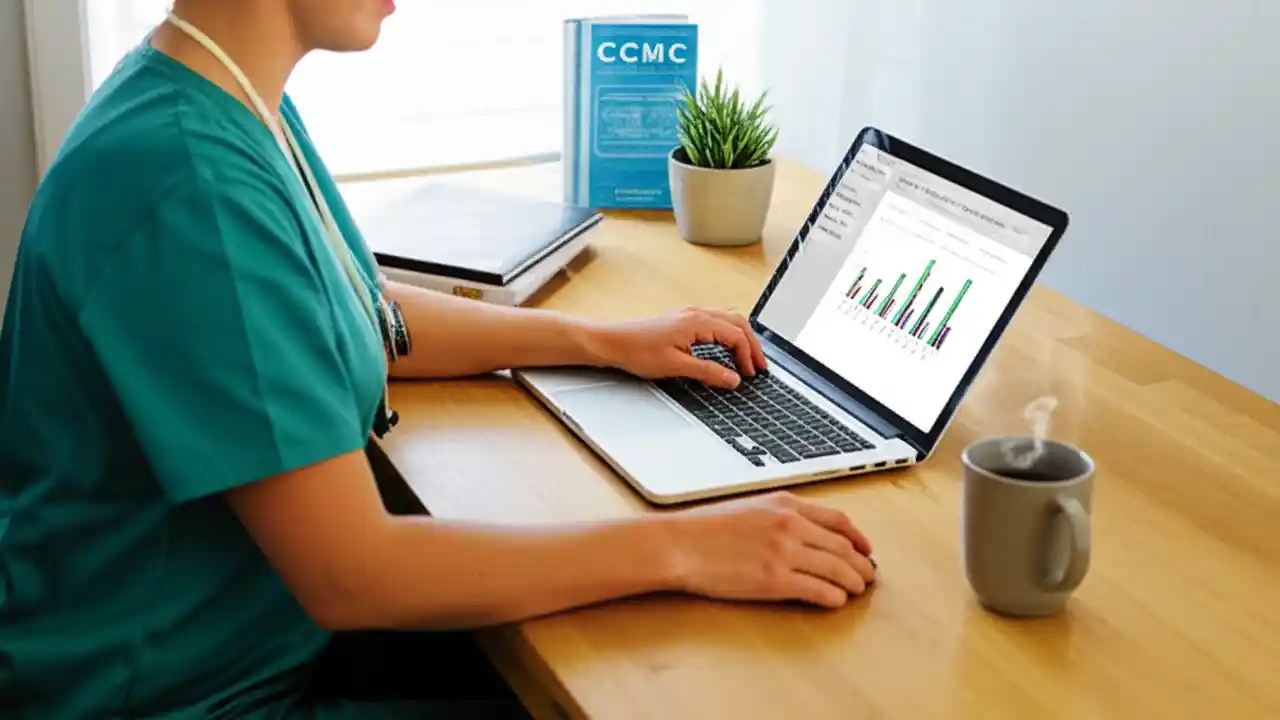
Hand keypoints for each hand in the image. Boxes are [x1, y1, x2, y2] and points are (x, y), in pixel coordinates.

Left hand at [590, 308, 767, 388]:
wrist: (612, 342)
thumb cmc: (637, 351)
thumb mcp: (676, 366)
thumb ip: (708, 372)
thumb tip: (732, 379)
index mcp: (698, 322)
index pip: (736, 335)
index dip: (747, 356)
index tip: (749, 374)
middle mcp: (696, 314)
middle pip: (737, 324)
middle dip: (751, 345)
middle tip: (758, 366)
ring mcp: (689, 316)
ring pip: (727, 322)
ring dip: (740, 339)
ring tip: (746, 359)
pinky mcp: (682, 322)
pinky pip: (714, 324)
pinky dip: (726, 337)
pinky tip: (724, 352)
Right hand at [666, 492, 875, 607]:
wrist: (679, 544)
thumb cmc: (705, 529)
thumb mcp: (749, 508)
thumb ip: (779, 515)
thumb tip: (805, 532)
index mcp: (784, 505)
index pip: (837, 519)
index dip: (858, 537)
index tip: (866, 548)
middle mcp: (790, 525)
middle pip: (843, 546)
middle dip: (861, 564)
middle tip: (867, 576)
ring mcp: (784, 553)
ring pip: (837, 568)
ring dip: (853, 582)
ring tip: (856, 590)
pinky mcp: (775, 580)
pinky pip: (818, 590)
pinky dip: (834, 597)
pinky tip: (836, 601)